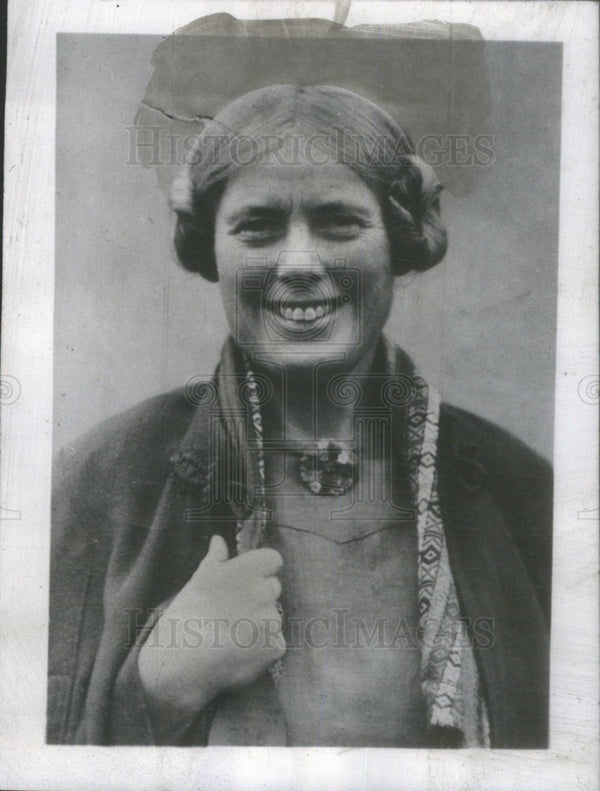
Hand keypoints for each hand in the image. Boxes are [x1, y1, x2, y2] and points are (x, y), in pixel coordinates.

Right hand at [138, 535, 284, 724]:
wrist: (181, 664)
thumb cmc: (186, 618)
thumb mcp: (197, 581)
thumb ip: (215, 559)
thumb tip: (219, 540)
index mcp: (247, 570)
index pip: (273, 559)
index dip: (261, 570)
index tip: (247, 582)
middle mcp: (263, 592)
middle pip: (273, 589)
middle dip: (258, 598)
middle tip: (232, 614)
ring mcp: (272, 621)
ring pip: (273, 618)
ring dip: (259, 625)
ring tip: (231, 636)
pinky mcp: (275, 647)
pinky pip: (274, 643)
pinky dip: (260, 649)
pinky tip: (238, 652)